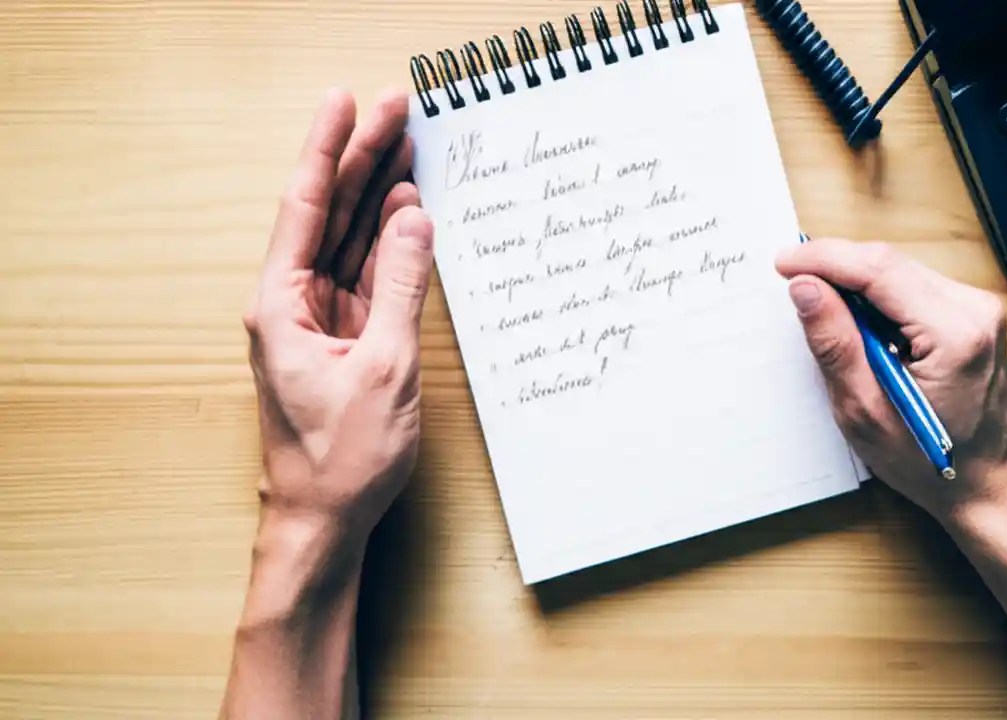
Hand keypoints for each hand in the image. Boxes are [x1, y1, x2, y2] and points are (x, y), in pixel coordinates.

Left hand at [243, 88, 433, 543]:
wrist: (323, 520)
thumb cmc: (341, 459)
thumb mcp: (383, 368)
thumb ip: (402, 288)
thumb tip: (416, 222)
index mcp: (281, 305)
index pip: (305, 207)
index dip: (328, 149)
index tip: (347, 101)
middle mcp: (292, 304)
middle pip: (329, 214)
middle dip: (361, 159)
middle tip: (396, 109)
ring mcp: (318, 320)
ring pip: (349, 239)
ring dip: (378, 194)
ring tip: (408, 144)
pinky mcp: (343, 339)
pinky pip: (366, 275)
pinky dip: (389, 244)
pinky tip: (408, 212)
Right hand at [776, 239, 1006, 522]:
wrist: (984, 486)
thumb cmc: (928, 463)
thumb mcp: (864, 411)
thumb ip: (834, 343)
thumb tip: (805, 288)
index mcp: (955, 335)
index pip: (879, 270)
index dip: (825, 258)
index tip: (784, 263)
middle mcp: (975, 311)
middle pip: (890, 263)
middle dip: (836, 267)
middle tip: (793, 284)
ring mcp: (979, 309)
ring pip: (900, 271)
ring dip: (856, 284)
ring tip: (825, 314)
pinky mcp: (974, 315)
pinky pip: (914, 288)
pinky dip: (878, 299)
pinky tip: (860, 326)